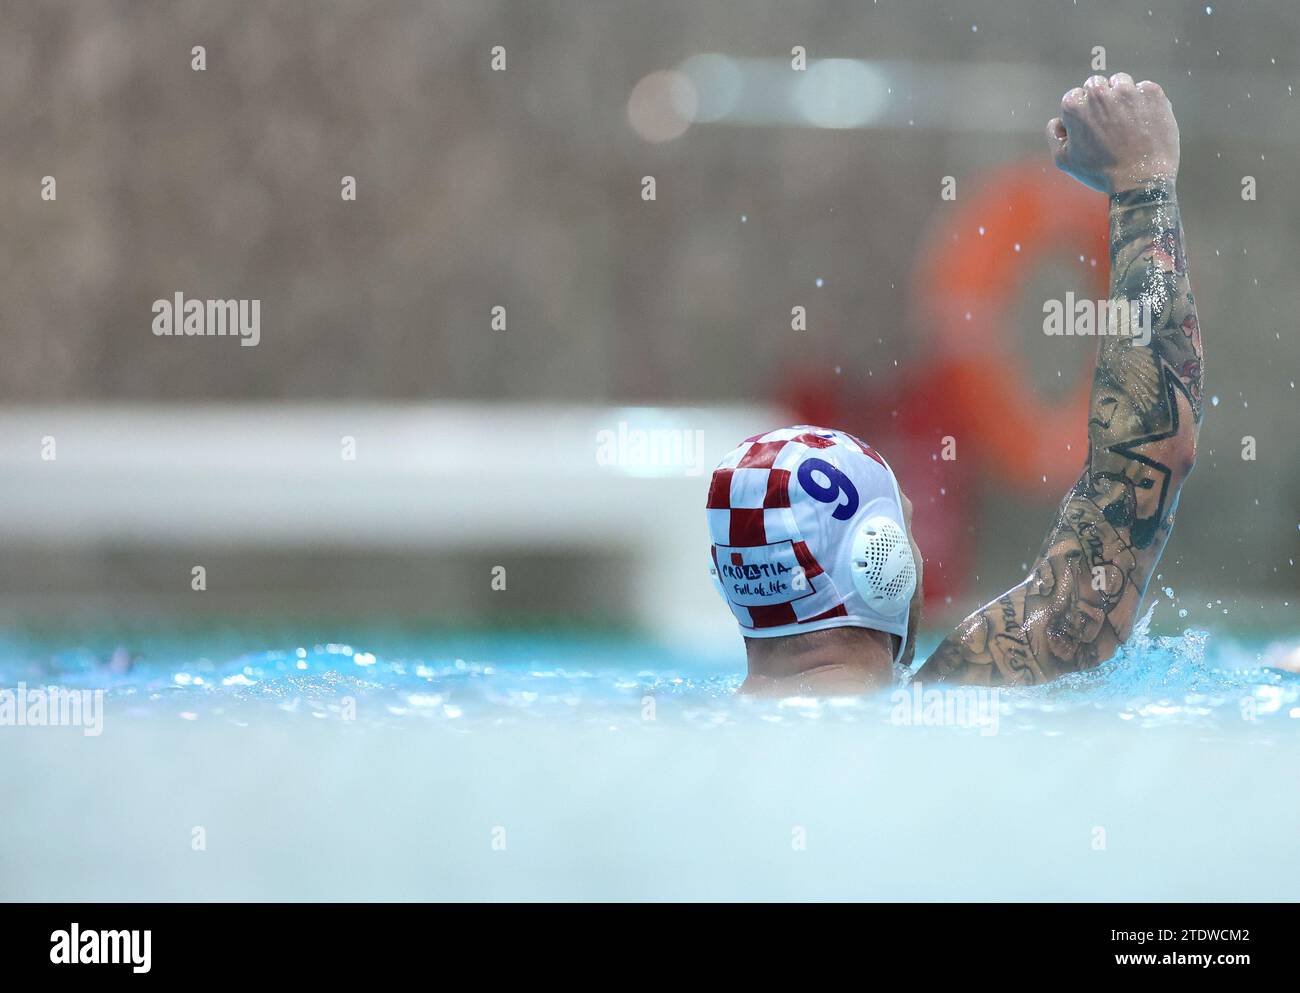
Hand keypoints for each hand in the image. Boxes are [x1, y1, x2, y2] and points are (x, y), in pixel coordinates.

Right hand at [1046, 73, 1179, 193]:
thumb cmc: (1100, 173)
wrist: (1140, 179)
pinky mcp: (1151, 92)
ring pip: (1121, 82)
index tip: (1091, 127)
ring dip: (1121, 96)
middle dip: (1100, 99)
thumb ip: (1054, 135)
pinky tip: (1143, 122)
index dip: (1081, 113)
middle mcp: (1099, 92)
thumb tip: (1059, 120)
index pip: (1074, 96)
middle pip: (1096, 84)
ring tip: (1127, 121)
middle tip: (1109, 123)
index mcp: (1075, 105)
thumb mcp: (1064, 160)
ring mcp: (1127, 90)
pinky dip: (1144, 102)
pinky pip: (1144, 89)